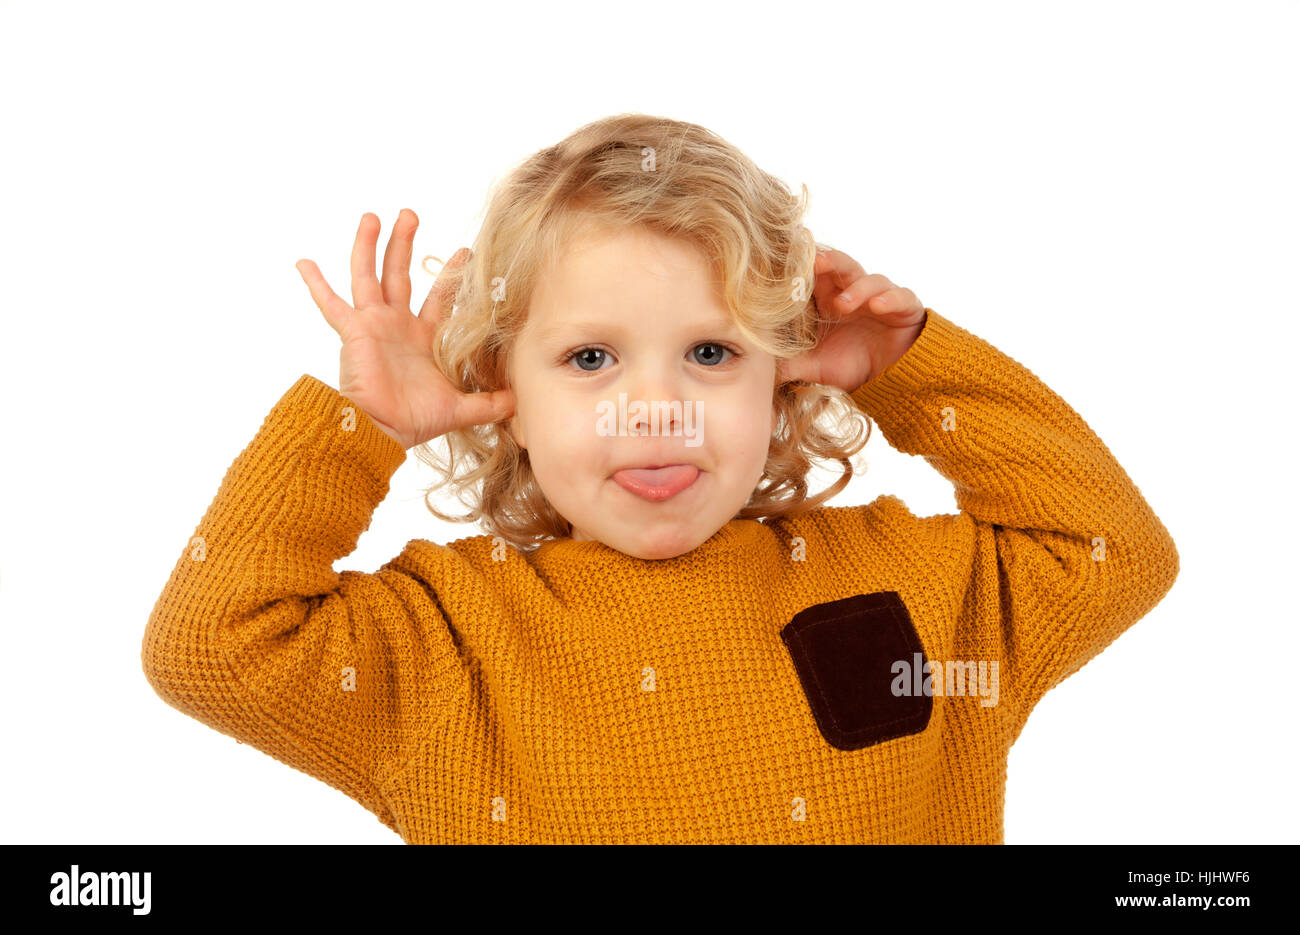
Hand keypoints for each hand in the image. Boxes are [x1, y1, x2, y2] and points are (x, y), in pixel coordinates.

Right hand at [295, 210, 514, 449]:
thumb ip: (490, 403)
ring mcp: (373, 325)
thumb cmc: (415, 421)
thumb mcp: (461, 408)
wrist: (381, 431)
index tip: (464, 250)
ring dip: (369, 246)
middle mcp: (397, 325)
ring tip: (371, 216)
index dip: (450, 276)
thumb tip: (520, 401)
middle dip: (404, 243)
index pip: (440, 298)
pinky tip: (303, 262)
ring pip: (369, 276)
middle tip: (409, 213)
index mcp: (423, 338)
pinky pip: (331, 304)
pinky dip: (317, 284)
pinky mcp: (354, 332)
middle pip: (400, 274)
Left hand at [776, 247, 926, 391]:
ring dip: (856, 289)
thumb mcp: (814, 367)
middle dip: (827, 261)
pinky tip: (876, 307)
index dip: (803, 268)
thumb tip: (755, 368)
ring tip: (842, 304)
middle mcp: (853, 291)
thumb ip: (788, 365)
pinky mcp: (905, 306)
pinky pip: (899, 297)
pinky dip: (889, 298)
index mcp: (828, 298)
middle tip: (813, 263)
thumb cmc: (850, 364)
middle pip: (840, 266)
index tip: (785, 262)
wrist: (889, 379)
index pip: (814, 275)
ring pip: (870, 280)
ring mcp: (880, 296)